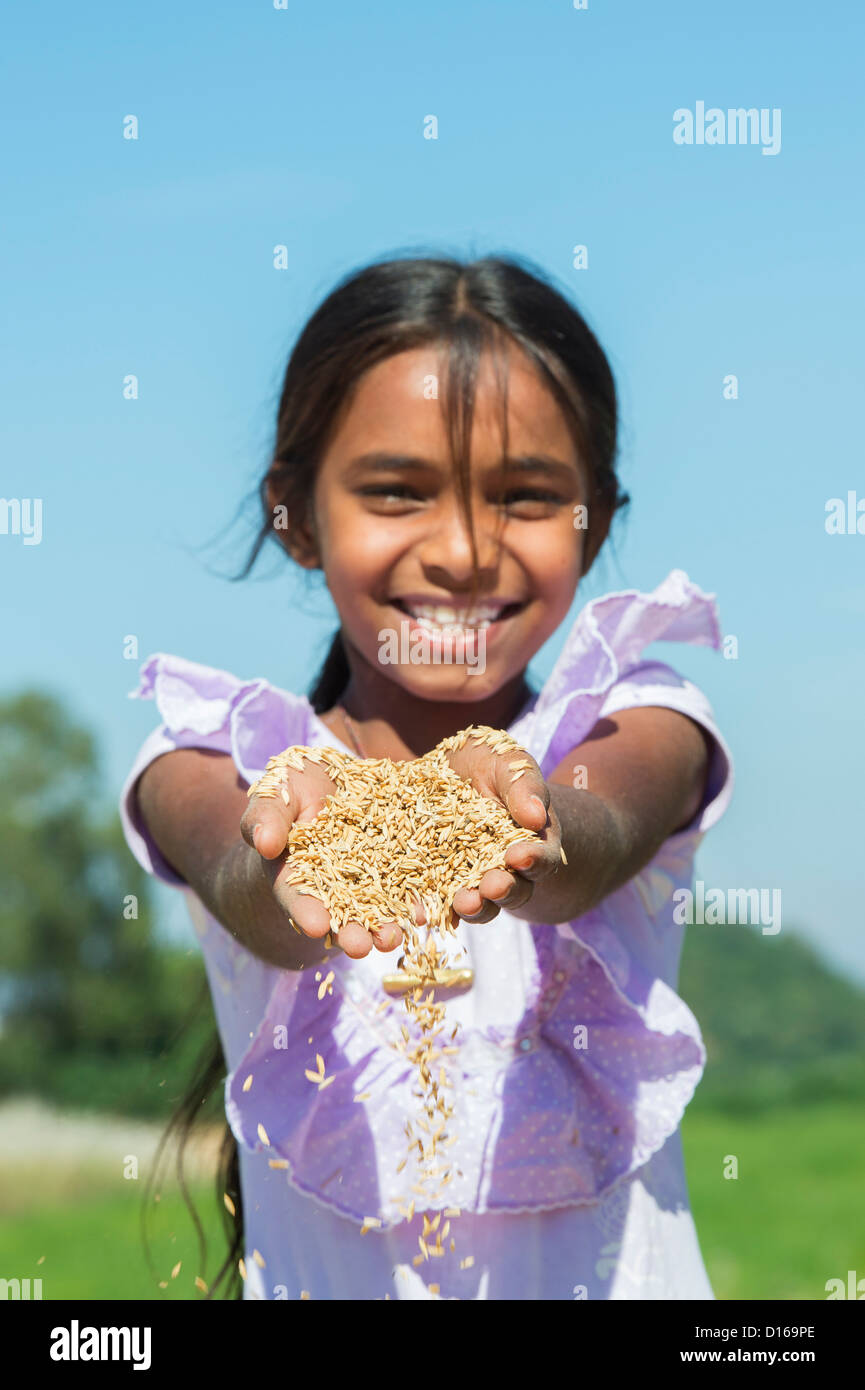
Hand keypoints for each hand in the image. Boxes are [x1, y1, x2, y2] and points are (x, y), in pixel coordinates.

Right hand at [240, 755, 418, 959]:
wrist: (333, 780)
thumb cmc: (294, 788)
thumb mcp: (276, 794)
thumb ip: (266, 818)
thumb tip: (263, 843)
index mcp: (296, 873)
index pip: (297, 896)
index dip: (305, 912)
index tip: (315, 926)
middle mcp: (333, 885)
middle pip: (340, 913)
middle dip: (350, 931)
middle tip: (359, 947)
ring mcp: (366, 879)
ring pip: (376, 909)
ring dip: (384, 927)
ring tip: (393, 939)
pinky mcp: (396, 866)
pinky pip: (406, 887)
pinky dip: (413, 901)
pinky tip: (423, 912)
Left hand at [441, 735, 562, 924]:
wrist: (448, 769)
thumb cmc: (489, 764)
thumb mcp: (508, 764)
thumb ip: (524, 786)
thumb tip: (536, 817)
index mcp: (531, 843)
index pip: (541, 858)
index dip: (534, 860)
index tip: (520, 855)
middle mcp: (505, 869)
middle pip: (512, 889)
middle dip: (504, 890)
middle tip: (493, 886)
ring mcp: (470, 879)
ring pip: (479, 904)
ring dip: (474, 907)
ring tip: (464, 903)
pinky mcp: (438, 882)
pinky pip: (437, 902)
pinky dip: (430, 908)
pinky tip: (421, 911)